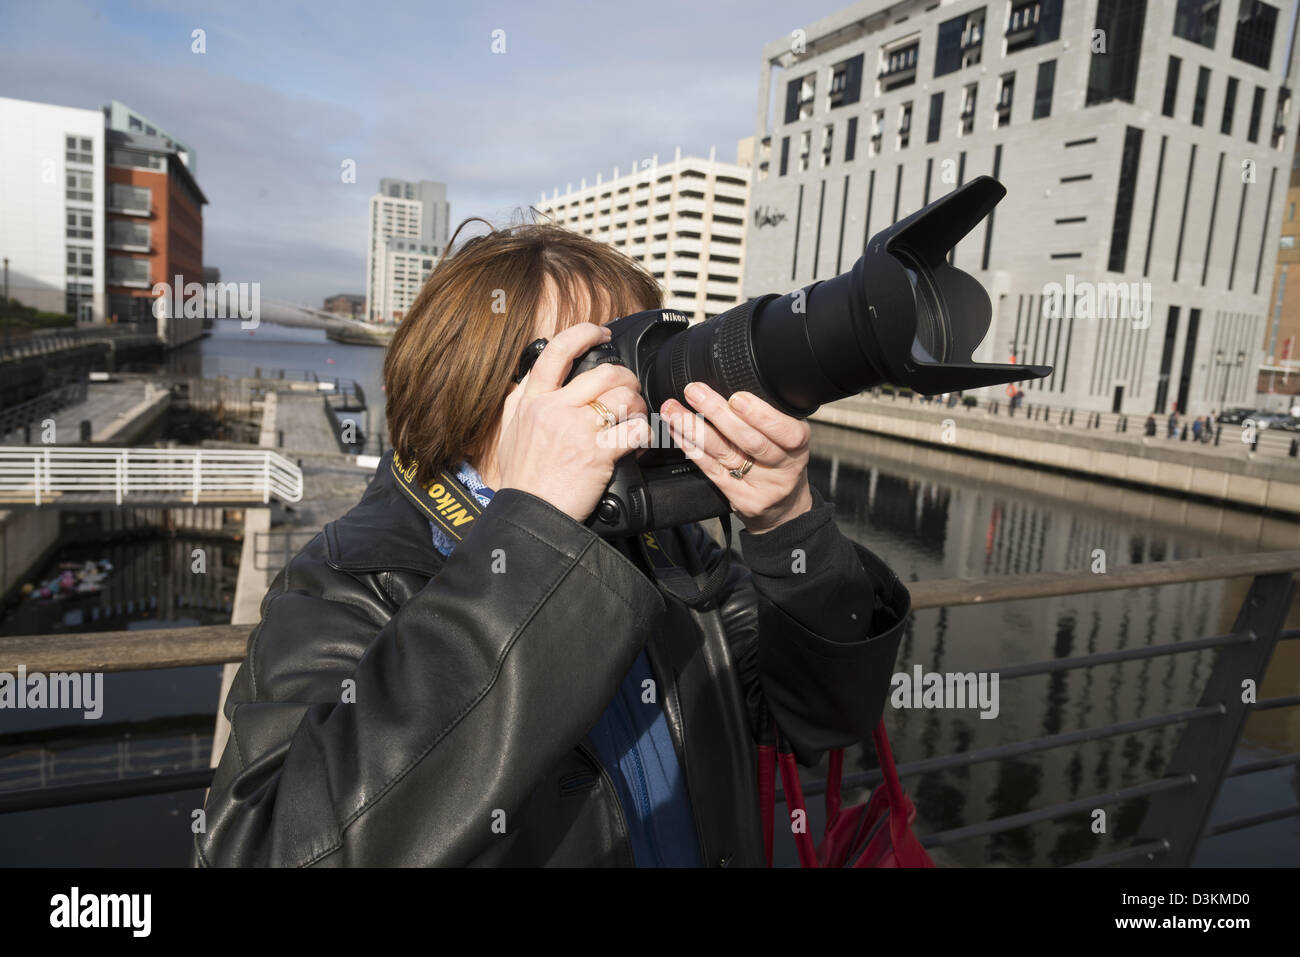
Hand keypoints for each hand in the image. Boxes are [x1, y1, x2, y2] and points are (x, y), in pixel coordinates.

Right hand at [494, 323, 649, 522]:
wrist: (529, 515)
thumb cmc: (522, 479)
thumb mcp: (509, 432)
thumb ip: (519, 403)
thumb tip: (526, 380)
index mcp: (532, 401)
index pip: (557, 352)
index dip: (583, 334)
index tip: (600, 332)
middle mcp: (554, 409)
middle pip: (604, 373)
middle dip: (626, 378)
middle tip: (630, 388)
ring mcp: (577, 430)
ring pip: (624, 397)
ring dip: (638, 404)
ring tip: (636, 415)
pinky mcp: (598, 454)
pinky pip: (635, 430)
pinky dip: (644, 433)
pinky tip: (638, 439)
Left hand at [660, 382, 812, 533]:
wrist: (784, 508)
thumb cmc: (782, 463)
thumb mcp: (789, 440)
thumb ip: (768, 419)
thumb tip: (730, 385)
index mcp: (797, 447)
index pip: (785, 432)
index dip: (760, 415)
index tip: (736, 398)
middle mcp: (781, 468)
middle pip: (749, 442)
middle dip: (718, 414)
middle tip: (695, 392)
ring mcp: (759, 486)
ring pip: (723, 454)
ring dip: (694, 428)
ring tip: (674, 409)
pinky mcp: (738, 498)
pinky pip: (709, 468)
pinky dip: (690, 447)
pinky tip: (676, 431)